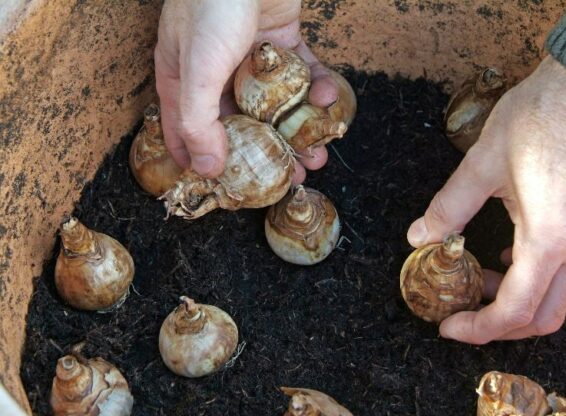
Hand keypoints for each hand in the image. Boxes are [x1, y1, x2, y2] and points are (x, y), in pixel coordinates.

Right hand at [155, 0, 336, 179]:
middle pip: (241, 124)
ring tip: (318, 154)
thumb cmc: (213, 6)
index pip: (188, 133)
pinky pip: (301, 75)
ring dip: (298, 131)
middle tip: (290, 177)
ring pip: (275, 105)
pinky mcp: (282, 42)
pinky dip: (316, 89)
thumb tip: (206, 170)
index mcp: (183, 79)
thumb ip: (198, 121)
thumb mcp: (197, 69)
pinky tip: (329, 101)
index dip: (207, 164)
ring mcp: (250, 58)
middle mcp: (215, 72)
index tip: (230, 192)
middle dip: (266, 154)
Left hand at [407, 56, 565, 343]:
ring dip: (522, 299)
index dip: (478, 328)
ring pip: (562, 296)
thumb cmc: (543, 115)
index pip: (515, 312)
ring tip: (484, 277)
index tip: (449, 326)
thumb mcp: (483, 162)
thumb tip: (420, 237)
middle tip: (466, 311)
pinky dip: (541, 276)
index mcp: (550, 239)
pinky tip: (512, 252)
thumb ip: (449, 207)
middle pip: (545, 318)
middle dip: (502, 326)